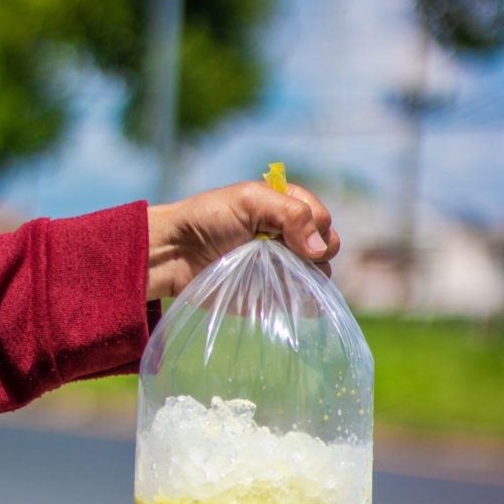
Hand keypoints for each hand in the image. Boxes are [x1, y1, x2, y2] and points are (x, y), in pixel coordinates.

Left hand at [146, 180, 339, 299]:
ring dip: (309, 277)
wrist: (176, 254)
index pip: (322, 218)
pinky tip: (297, 300)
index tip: (286, 234)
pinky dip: (307, 302)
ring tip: (280, 275)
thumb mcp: (249, 201)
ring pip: (319, 275)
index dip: (315, 227)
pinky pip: (304, 301)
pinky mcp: (273, 295)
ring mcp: (283, 268)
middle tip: (286, 255)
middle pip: (327, 247)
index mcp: (287, 208)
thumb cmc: (208, 219)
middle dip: (316, 253)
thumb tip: (319, 249)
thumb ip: (289, 214)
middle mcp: (290, 238)